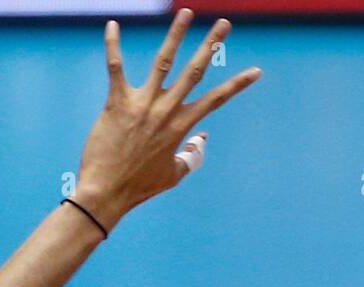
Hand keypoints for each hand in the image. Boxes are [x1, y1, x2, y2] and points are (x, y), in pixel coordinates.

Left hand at [73, 14, 260, 228]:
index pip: (216, 99)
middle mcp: (166, 111)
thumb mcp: (173, 175)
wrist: (107, 192)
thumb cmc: (140, 186)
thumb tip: (202, 139)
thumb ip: (192, 156)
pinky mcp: (117, 102)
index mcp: (182, 127)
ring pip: (163, 62)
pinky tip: (112, 25)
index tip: (256, 71)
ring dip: (176, 35)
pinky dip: (113, 45)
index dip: (238, 84)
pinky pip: (115, 67)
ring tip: (186, 13)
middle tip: (224, 24)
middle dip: (211, 45)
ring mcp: (142, 104)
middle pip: (195, 71)